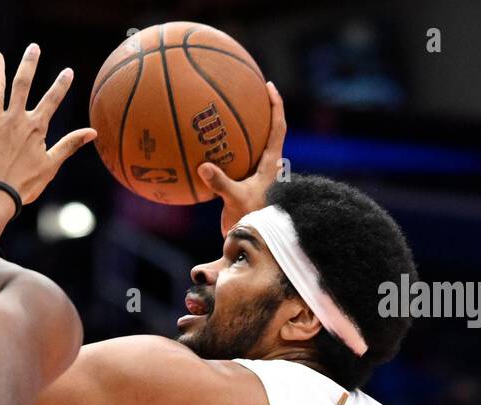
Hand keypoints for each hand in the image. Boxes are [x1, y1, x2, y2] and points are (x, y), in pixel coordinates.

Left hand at [0, 44, 96, 204]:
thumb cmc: (25, 184)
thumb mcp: (51, 165)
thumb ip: (69, 144)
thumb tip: (92, 132)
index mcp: (34, 127)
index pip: (51, 100)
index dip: (61, 85)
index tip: (67, 71)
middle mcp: (14, 120)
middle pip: (21, 85)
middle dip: (29, 65)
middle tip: (33, 48)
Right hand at [197, 81, 286, 234]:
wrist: (250, 242)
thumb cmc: (249, 221)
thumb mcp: (235, 200)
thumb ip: (221, 183)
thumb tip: (203, 167)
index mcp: (270, 164)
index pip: (277, 127)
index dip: (275, 106)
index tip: (269, 86)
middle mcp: (266, 166)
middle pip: (266, 130)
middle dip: (259, 109)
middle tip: (249, 91)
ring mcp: (255, 176)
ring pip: (250, 145)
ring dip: (242, 129)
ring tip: (227, 112)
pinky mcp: (244, 185)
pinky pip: (233, 162)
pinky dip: (222, 152)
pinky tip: (205, 149)